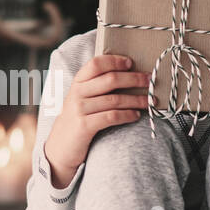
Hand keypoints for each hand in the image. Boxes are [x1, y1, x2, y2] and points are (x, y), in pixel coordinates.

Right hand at [43, 54, 148, 188]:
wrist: (60, 147)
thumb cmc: (78, 119)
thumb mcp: (81, 99)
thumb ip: (96, 86)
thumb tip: (128, 74)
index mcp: (78, 82)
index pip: (96, 64)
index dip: (115, 61)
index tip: (131, 63)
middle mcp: (77, 93)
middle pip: (110, 79)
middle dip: (134, 79)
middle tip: (149, 81)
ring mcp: (80, 109)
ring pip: (115, 100)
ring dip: (136, 100)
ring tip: (150, 101)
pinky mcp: (84, 126)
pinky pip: (111, 117)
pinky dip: (127, 115)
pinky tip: (136, 115)